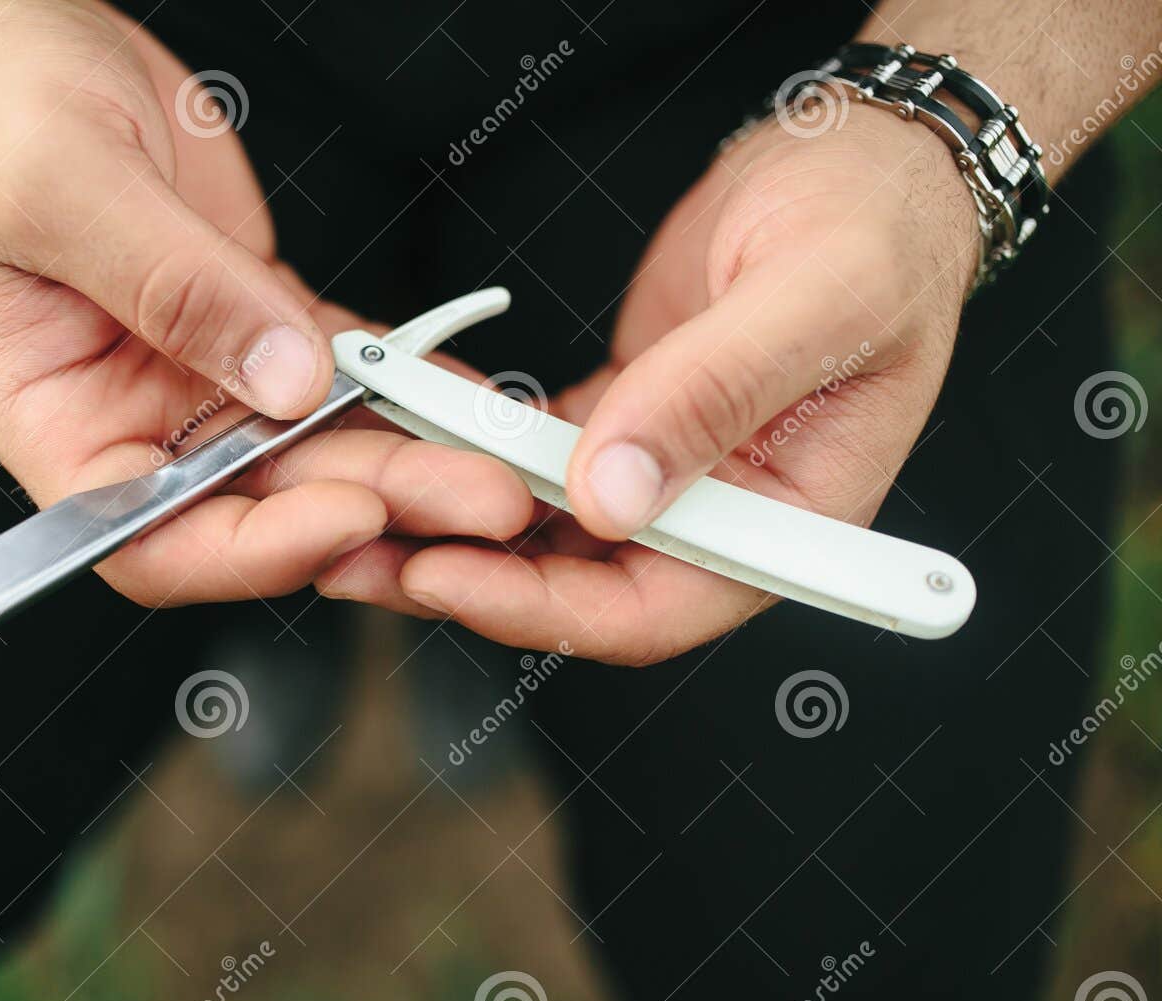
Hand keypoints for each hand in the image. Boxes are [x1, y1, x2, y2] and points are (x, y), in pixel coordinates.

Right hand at [0, 0, 530, 605]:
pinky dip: (404, 381)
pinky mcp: (255, 325)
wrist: (13, 38)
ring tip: (495, 454)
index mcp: (55, 420)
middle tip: (476, 494)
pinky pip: (342, 371)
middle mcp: (132, 418)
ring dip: (408, 454)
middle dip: (375, 504)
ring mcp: (199, 377)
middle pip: (260, 503)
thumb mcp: (62, 184)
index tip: (347, 515)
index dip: (250, 550)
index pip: (151, 535)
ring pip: (317, 448)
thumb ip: (172, 285)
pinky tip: (462, 388)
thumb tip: (286, 383)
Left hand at [323, 106, 979, 662]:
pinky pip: (536, 465)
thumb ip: (710, 397)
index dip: (542, 609)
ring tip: (357, 509)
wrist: (861, 165)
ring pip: (546, 532)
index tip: (444, 579)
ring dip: (457, 526)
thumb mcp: (810, 301)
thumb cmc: (870, 229)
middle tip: (356, 555)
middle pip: (579, 585)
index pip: (652, 608)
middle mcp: (719, 517)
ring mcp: (667, 475)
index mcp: (785, 523)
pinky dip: (475, 460)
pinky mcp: (625, 426)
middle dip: (469, 578)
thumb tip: (610, 499)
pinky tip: (410, 446)